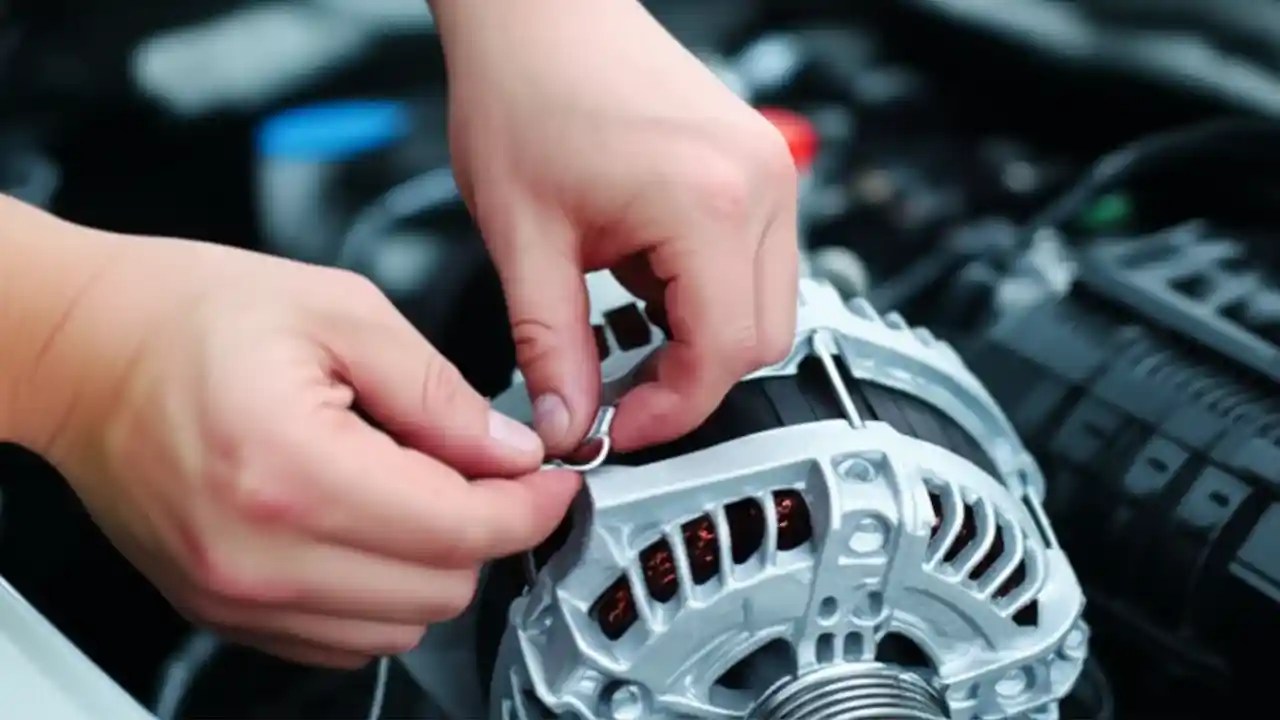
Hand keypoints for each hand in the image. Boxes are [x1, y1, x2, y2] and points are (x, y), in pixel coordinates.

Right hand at [18, 229, 578, 667]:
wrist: (84, 351)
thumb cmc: (190, 316)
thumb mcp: (341, 314)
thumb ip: (441, 393)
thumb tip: (512, 453)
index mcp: (295, 472)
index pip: (463, 530)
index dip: (531, 506)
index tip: (552, 480)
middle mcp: (260, 557)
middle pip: (442, 589)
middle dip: (489, 530)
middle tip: (487, 470)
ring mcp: (237, 597)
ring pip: (400, 626)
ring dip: (438, 564)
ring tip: (417, 489)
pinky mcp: (224, 611)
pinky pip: (344, 638)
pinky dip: (383, 591)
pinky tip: (370, 523)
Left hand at [435, 0, 799, 452]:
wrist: (541, 14)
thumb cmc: (528, 89)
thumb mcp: (523, 239)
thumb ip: (551, 346)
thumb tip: (569, 420)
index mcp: (706, 204)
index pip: (722, 354)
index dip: (673, 410)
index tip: (622, 427)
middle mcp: (757, 186)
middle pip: (760, 339)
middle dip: (690, 380)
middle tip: (620, 392)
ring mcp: (767, 172)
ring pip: (766, 306)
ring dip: (700, 337)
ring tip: (621, 325)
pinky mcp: (756, 167)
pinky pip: (755, 264)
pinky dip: (706, 294)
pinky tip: (643, 281)